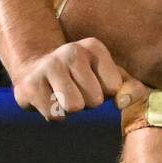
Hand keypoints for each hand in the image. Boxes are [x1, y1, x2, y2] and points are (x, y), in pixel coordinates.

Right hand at [10, 37, 142, 120]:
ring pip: (74, 107)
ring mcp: (48, 66)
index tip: (94, 82)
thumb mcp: (110, 76)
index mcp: (94, 47)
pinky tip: (48, 97)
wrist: (35, 67)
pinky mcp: (30, 85)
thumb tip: (123, 102)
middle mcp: (71, 51)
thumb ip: (131, 88)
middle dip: (87, 102)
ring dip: (70, 109)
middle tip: (75, 89)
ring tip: (62, 94)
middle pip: (95, 100)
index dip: (105, 92)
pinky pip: (54, 115)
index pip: (114, 87)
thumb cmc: (81, 76)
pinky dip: (54, 113)